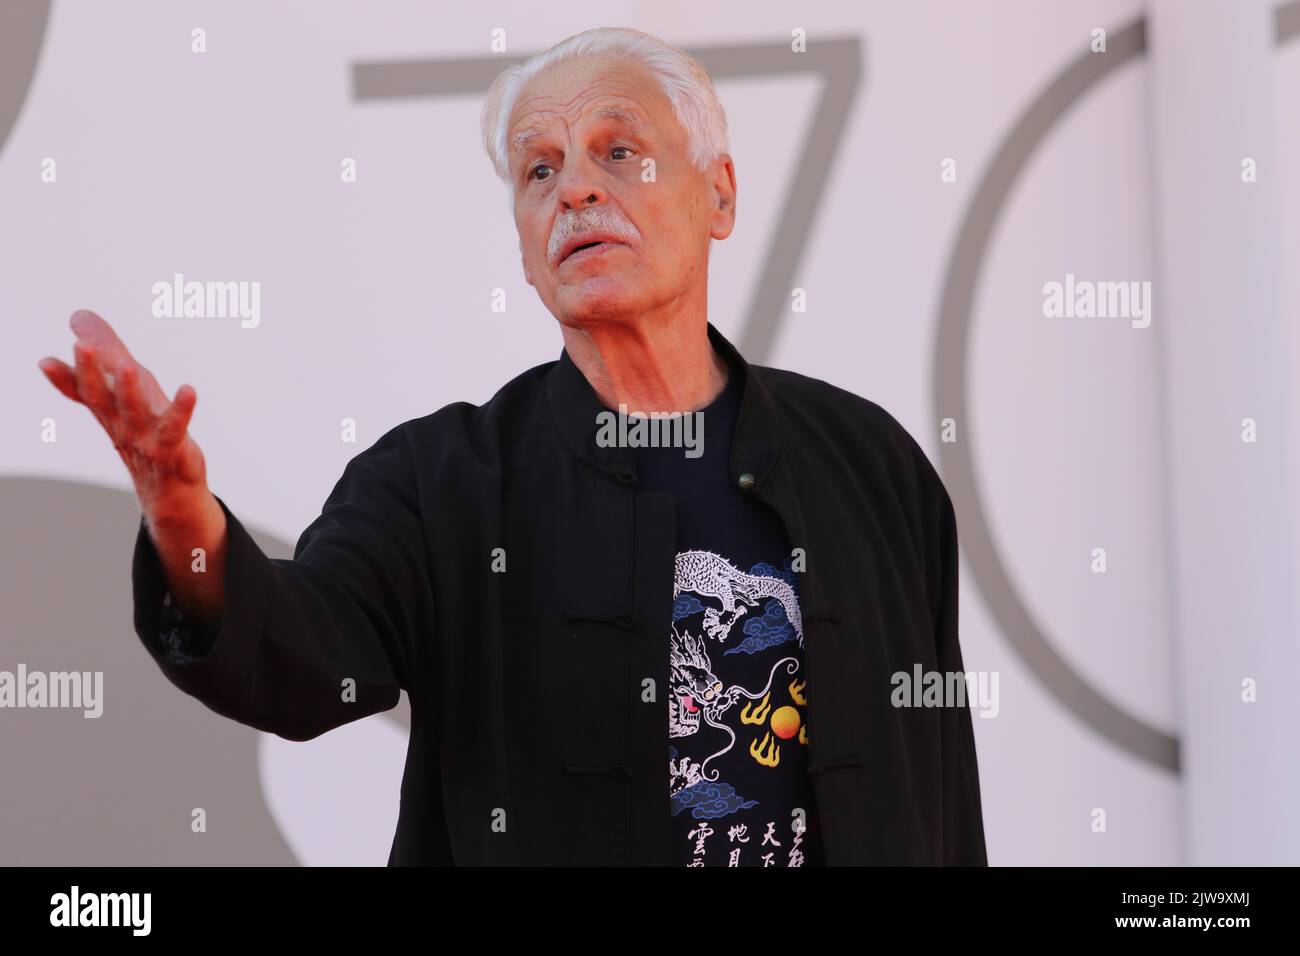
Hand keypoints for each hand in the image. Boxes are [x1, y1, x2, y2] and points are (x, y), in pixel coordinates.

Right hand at [37, 309, 208, 522]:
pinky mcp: (172, 447)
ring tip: (128, 365)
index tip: (45, 363)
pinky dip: (182, 409)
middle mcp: (121, 422)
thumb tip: (78, 315)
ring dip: (129, 389)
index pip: (82, 391)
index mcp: (108, 409)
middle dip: (90, 371)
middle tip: (81, 345)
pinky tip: (189, 390)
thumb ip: (105, 353)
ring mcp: (145, 437)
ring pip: (134, 412)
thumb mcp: (124, 388)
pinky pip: (175, 427)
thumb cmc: (146, 429)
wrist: (169, 486)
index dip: (63, 378)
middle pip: (101, 396)